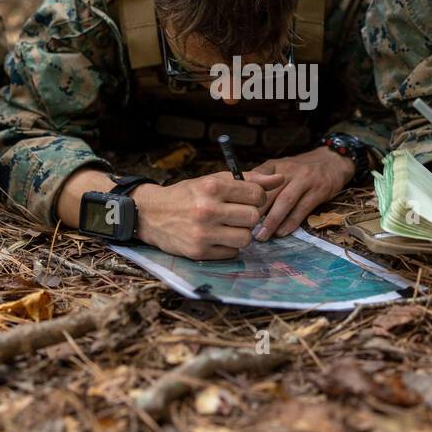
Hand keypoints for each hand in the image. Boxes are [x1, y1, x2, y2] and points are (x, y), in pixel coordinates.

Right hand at [135, 171, 282, 259]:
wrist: (151, 214)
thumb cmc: (187, 195)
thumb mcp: (213, 181)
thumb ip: (248, 179)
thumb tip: (280, 178)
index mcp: (212, 187)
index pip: (256, 194)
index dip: (257, 198)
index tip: (248, 199)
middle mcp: (207, 210)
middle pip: (253, 217)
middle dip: (249, 216)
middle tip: (238, 214)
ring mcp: (203, 233)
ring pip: (245, 238)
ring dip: (241, 233)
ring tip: (228, 227)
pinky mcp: (198, 252)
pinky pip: (231, 253)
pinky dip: (228, 247)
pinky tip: (217, 238)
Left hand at [247, 146, 355, 239]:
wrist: (332, 160)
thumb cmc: (300, 169)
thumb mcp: (280, 168)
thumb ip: (262, 182)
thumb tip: (241, 202)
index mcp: (274, 166)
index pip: (255, 179)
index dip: (244, 195)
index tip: (233, 211)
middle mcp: (288, 171)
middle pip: (268, 192)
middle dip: (254, 212)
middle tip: (244, 230)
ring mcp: (304, 180)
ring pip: (285, 202)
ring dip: (272, 221)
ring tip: (261, 236)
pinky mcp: (318, 191)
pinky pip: (302, 209)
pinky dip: (291, 222)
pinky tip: (281, 233)